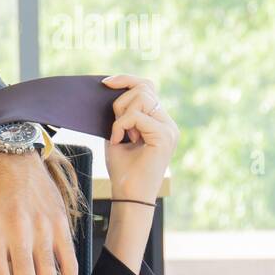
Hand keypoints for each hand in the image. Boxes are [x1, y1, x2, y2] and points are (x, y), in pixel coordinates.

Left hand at [102, 74, 177, 200]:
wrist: (129, 195)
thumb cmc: (123, 170)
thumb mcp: (118, 135)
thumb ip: (121, 115)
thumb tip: (113, 92)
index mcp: (159, 122)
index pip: (147, 88)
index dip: (126, 80)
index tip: (105, 83)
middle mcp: (168, 123)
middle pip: (144, 88)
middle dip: (121, 102)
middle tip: (115, 126)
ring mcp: (169, 129)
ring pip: (142, 98)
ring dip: (121, 115)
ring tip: (119, 135)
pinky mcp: (164, 136)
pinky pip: (137, 117)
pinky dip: (121, 126)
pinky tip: (118, 141)